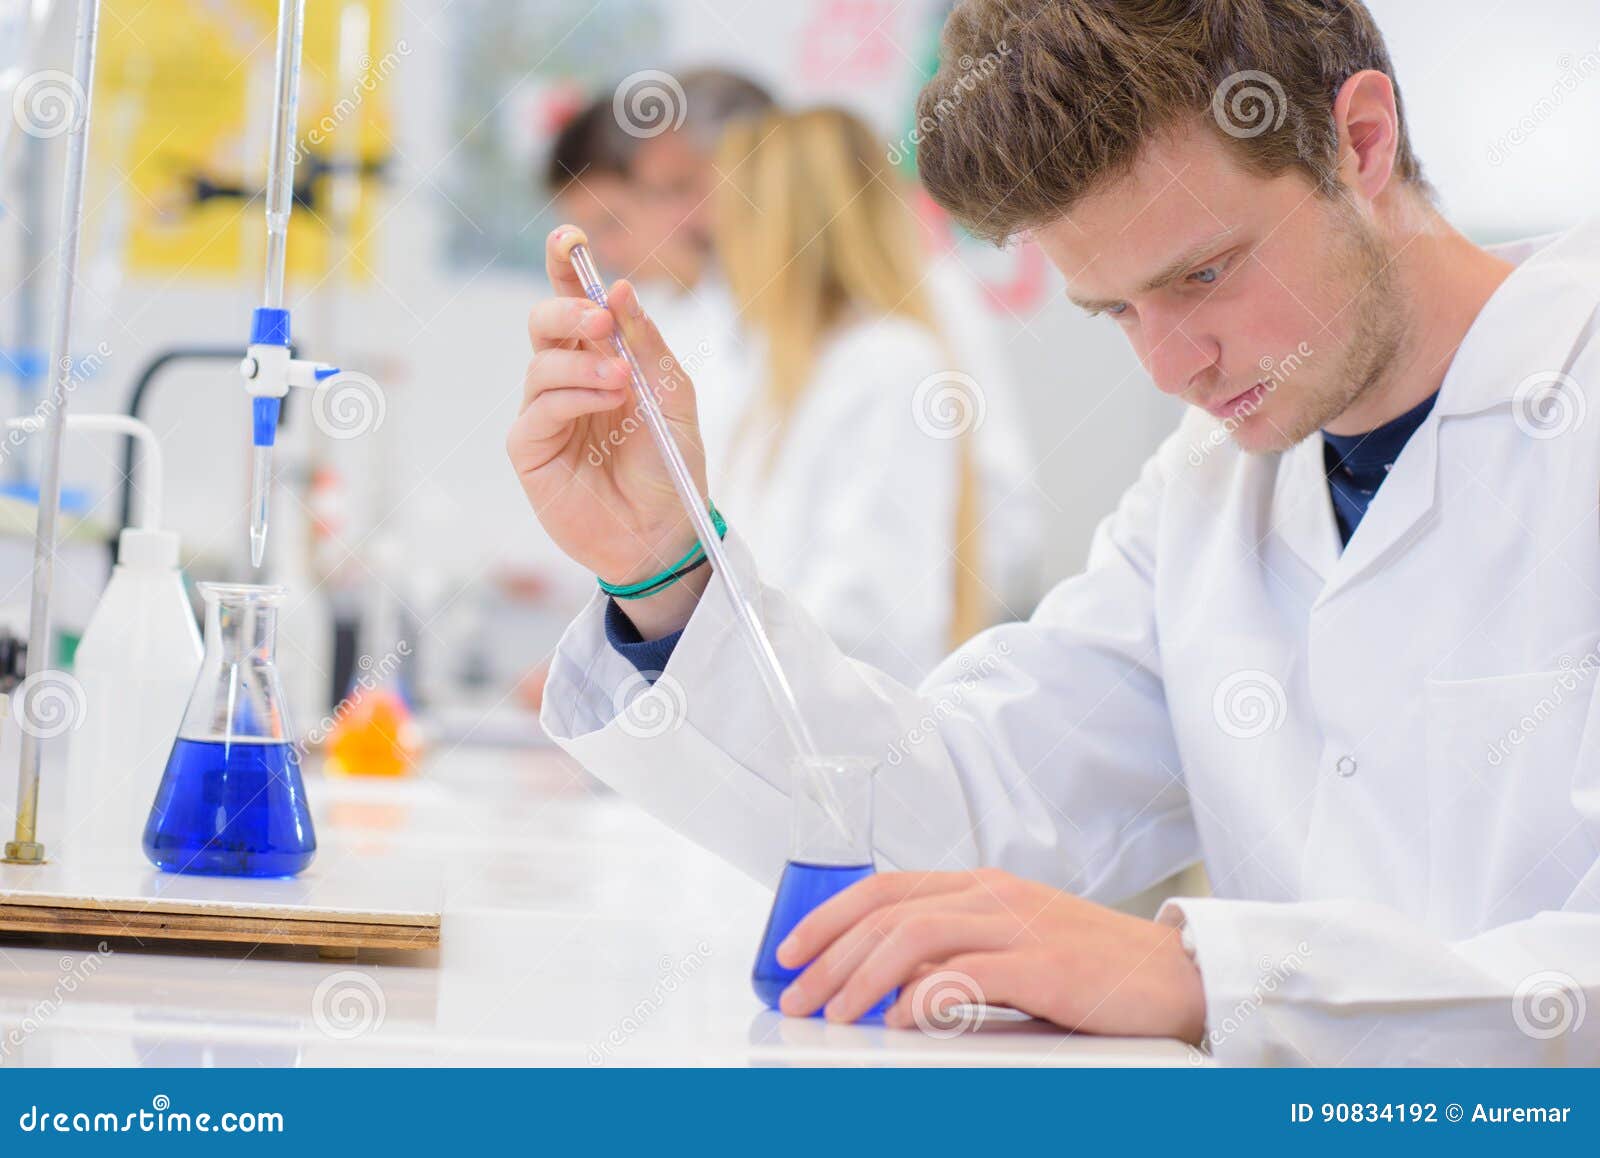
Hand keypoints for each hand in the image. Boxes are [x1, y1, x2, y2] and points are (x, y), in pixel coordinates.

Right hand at [506, 225, 710, 637]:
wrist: (666, 535)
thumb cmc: (670, 467)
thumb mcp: (673, 397)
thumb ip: (648, 345)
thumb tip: (620, 290)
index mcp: (601, 357)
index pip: (573, 301)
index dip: (565, 266)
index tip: (570, 239)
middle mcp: (567, 379)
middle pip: (544, 322)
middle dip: (568, 310)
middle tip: (602, 319)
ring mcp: (546, 414)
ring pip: (541, 364)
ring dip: (583, 364)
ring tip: (622, 382)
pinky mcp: (532, 450)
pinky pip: (539, 409)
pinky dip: (572, 397)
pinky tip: (605, 402)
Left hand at [774, 868, 1205, 1042]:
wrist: (1174, 975)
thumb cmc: (1092, 966)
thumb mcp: (1014, 946)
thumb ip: (956, 955)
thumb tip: (890, 985)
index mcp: (981, 886)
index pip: (885, 888)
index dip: (828, 917)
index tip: (789, 952)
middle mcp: (993, 895)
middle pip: (887, 913)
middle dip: (828, 956)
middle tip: (795, 997)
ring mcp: (1018, 926)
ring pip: (914, 936)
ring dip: (861, 978)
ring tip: (835, 1016)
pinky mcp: (1043, 966)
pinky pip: (966, 974)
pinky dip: (922, 996)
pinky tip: (896, 1020)